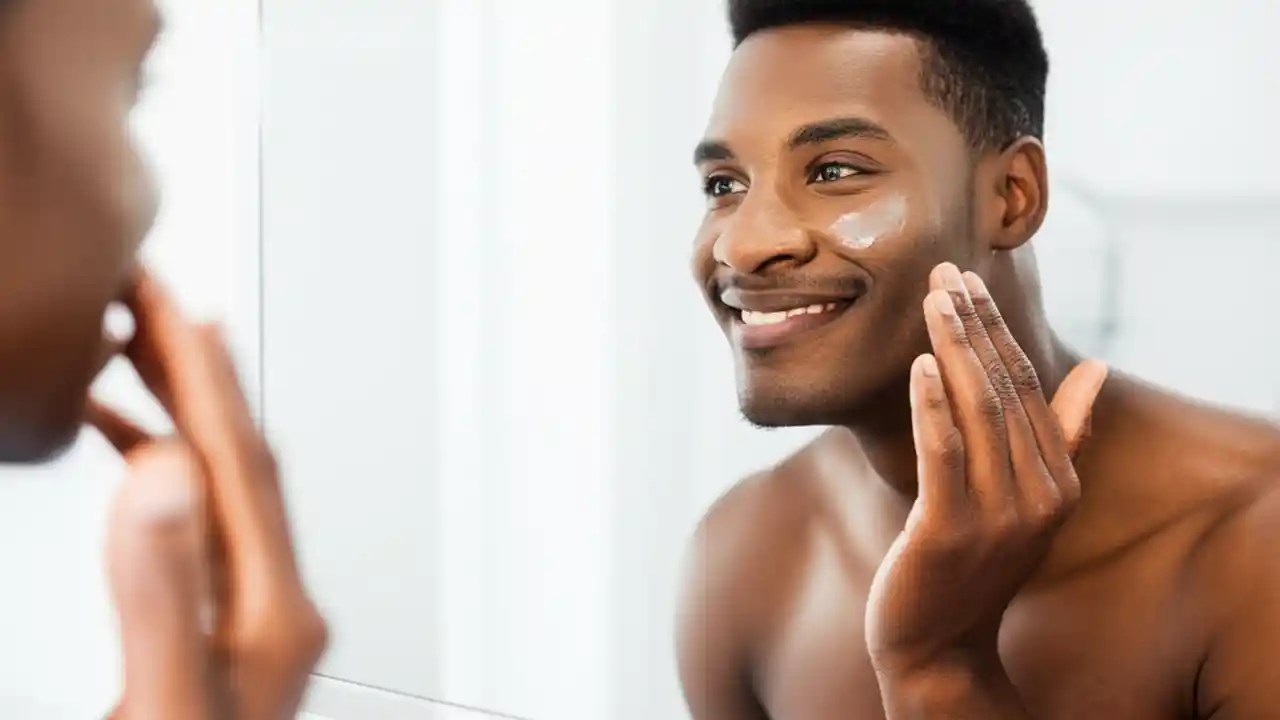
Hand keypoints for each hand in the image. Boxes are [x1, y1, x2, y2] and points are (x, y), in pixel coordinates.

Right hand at [89, 270, 326, 719]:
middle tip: (147, 295)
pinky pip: (198, 526)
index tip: (167, 299)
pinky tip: (129, 455)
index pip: (240, 466)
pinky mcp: (219, 634)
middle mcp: (276, 605)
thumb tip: (167, 471)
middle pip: (239, 461)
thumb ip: (164, 592)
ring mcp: (251, 619)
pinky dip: (162, 472)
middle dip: (194, 373)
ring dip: (178, 413)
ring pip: (220, 487)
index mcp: (275, 612)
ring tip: (128, 351)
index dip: (203, 376)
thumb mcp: (165, 703)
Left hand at [865, 263, 1107, 679]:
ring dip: (953, 347)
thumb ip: (1061, 436)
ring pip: (978, 409)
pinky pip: (942, 453)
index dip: (997, 329)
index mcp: (1058, 481)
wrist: (938, 644)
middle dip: (973, 323)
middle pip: (1006, 387)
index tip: (967, 280)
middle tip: (943, 271)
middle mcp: (1039, 495)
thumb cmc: (973, 563)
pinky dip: (931, 403)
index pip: (1030, 386)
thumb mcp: (1027, 500)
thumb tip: (1096, 372)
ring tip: (932, 298)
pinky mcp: (949, 529)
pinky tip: (919, 362)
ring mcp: (997, 514)